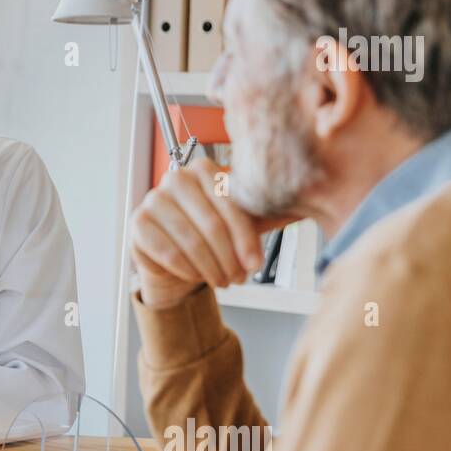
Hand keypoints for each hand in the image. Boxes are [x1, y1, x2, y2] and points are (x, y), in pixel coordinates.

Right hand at [128, 158, 290, 308]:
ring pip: (190, 241)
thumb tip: (312, 202)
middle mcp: (175, 178)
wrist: (176, 257)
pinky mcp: (138, 223)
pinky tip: (197, 276)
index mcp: (203, 169)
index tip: (255, 265)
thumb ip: (270, 210)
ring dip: (211, 268)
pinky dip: (187, 269)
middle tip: (239, 279)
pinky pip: (168, 252)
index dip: (245, 240)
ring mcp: (153, 199)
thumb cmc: (212, 234)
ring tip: (223, 281)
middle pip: (211, 226)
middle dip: (229, 258)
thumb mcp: (244, 221)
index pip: (230, 206)